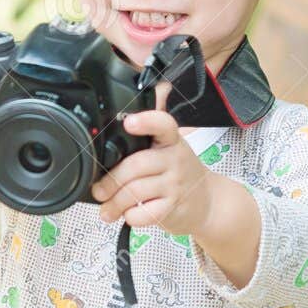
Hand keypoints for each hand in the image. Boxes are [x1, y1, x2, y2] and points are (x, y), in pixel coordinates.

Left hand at [90, 84, 215, 232]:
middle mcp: (175, 159)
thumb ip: (151, 130)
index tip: (128, 122)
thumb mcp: (169, 146)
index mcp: (170, 140)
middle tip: (99, 190)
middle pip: (135, 166)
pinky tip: (128, 215)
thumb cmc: (177, 172)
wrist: (208, 203)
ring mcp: (176, 184)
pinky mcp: (174, 207)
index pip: (163, 124)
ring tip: (106, 208)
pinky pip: (144, 213)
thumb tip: (154, 90)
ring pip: (135, 192)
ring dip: (115, 203)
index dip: (146, 121)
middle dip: (111, 181)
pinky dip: (131, 217)